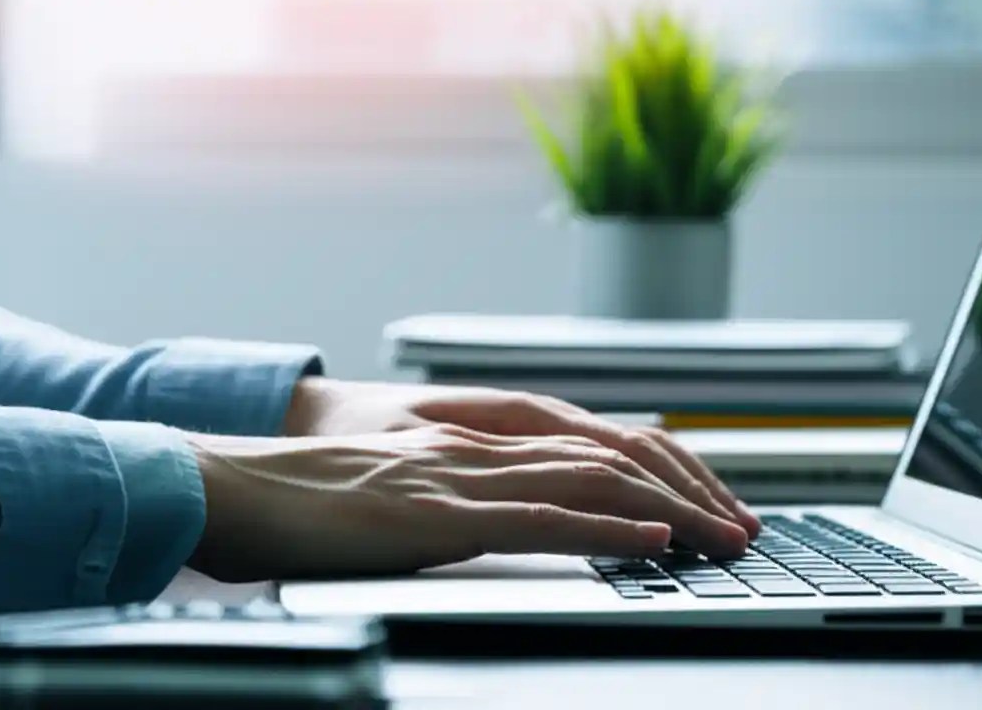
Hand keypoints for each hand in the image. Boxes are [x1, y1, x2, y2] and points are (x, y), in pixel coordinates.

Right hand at [185, 425, 749, 582]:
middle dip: (690, 493)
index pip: (595, 449)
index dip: (663, 476)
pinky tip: (650, 539)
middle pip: (613, 459)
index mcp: (480, 443)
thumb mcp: (405, 493)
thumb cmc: (312, 499)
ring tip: (722, 537)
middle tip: (743, 528)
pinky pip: (540, 517)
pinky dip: (606, 528)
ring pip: (592, 481)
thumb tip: (511, 516)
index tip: (710, 509)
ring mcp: (465, 476)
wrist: (238, 487)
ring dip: (669, 511)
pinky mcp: (440, 515)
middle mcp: (485, 448)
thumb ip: (460, 496)